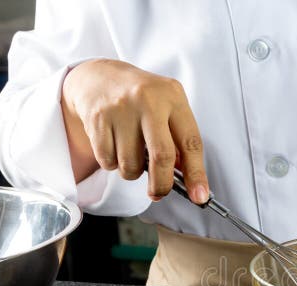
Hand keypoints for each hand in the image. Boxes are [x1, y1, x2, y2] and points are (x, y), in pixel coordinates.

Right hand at [61, 58, 208, 202]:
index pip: (191, 143)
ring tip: (132, 156)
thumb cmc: (142, 100)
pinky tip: (114, 146)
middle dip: (162, 185)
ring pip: (131, 164)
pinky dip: (112, 164)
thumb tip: (187, 180)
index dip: (197, 174)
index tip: (199, 197)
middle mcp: (148, 100)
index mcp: (173, 97)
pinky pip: (108, 161)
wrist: (99, 77)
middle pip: (162, 156)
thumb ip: (178, 140)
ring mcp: (121, 108)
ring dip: (132, 172)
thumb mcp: (167, 109)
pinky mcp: (98, 118)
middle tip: (159, 193)